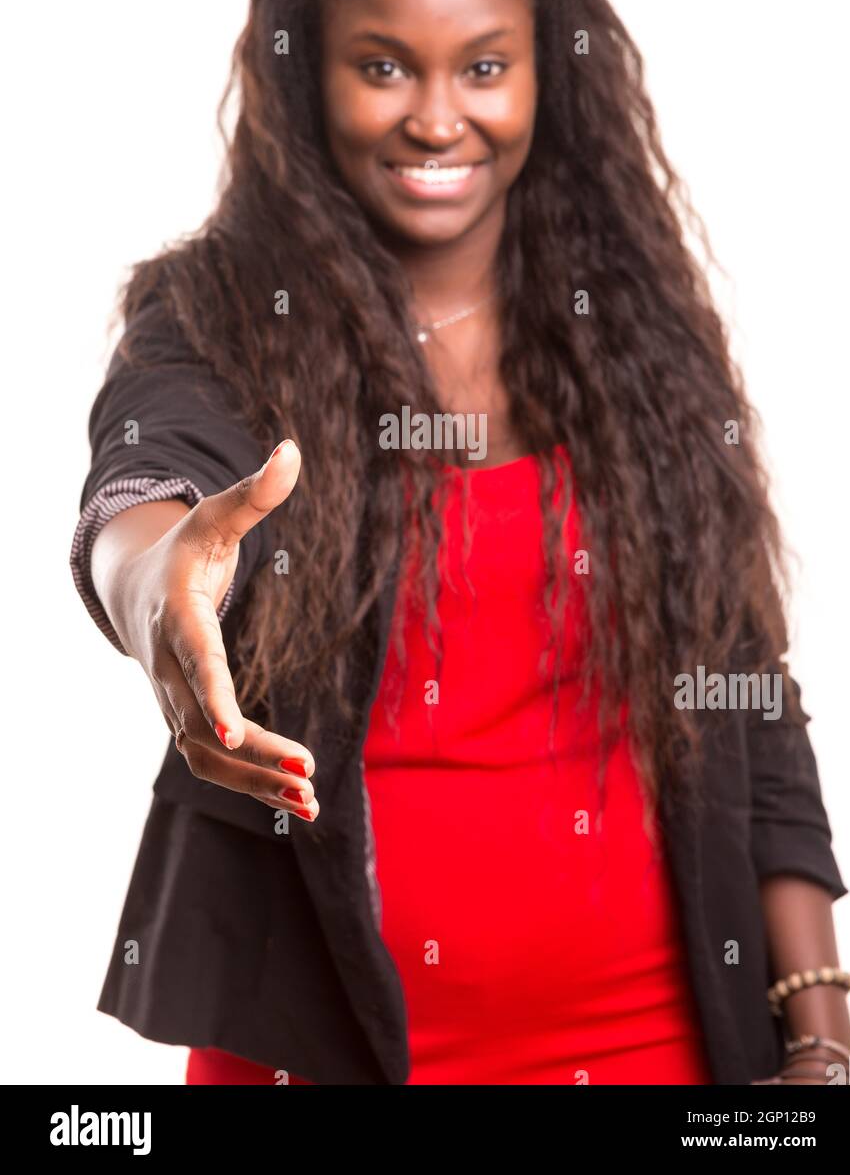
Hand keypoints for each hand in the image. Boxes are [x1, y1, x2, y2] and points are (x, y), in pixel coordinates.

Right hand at [114, 439, 318, 820]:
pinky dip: (250, 785)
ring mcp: (171, 699)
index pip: (196, 659)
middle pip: (202, 723)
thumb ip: (256, 493)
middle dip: (253, 755)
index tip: (237, 731)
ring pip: (204, 756)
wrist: (133, 589)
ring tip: (310, 805)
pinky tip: (297, 801)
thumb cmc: (186, 549)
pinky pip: (211, 763)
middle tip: (309, 774)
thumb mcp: (216, 516)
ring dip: (254, 785)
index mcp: (177, 616)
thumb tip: (292, 449)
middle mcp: (168, 667)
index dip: (213, 694)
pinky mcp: (182, 719)